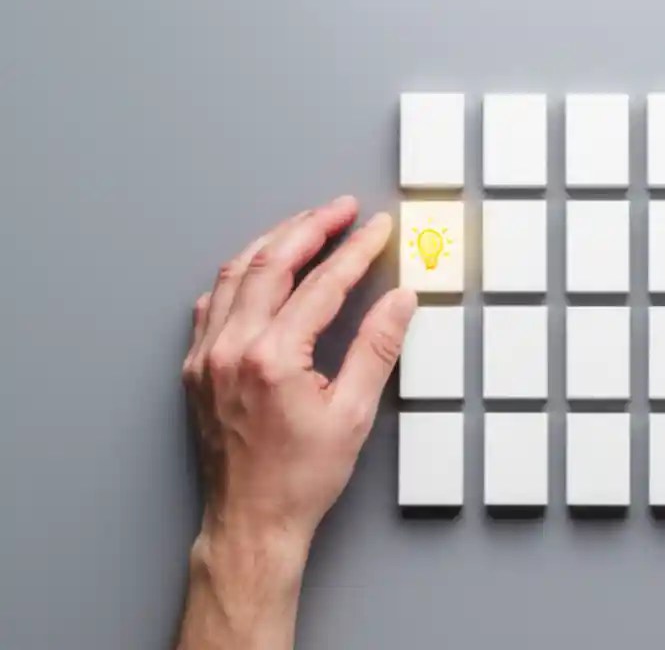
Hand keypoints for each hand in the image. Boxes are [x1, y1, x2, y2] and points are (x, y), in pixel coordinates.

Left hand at [177, 196, 415, 648]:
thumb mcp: (354, 414)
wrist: (252, 521)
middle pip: (271, 263)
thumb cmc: (300, 479)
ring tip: (305, 226)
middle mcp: (232, 348)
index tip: (377, 229)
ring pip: (235, 274)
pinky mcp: (197, 368)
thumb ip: (377, 348)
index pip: (321, 284)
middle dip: (310, 227)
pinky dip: (240, 276)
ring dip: (272, 243)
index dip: (355, 251)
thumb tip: (399, 300)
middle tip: (342, 210)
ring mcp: (207, 356)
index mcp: (272, 358)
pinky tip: (259, 270)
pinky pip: (213, 303)